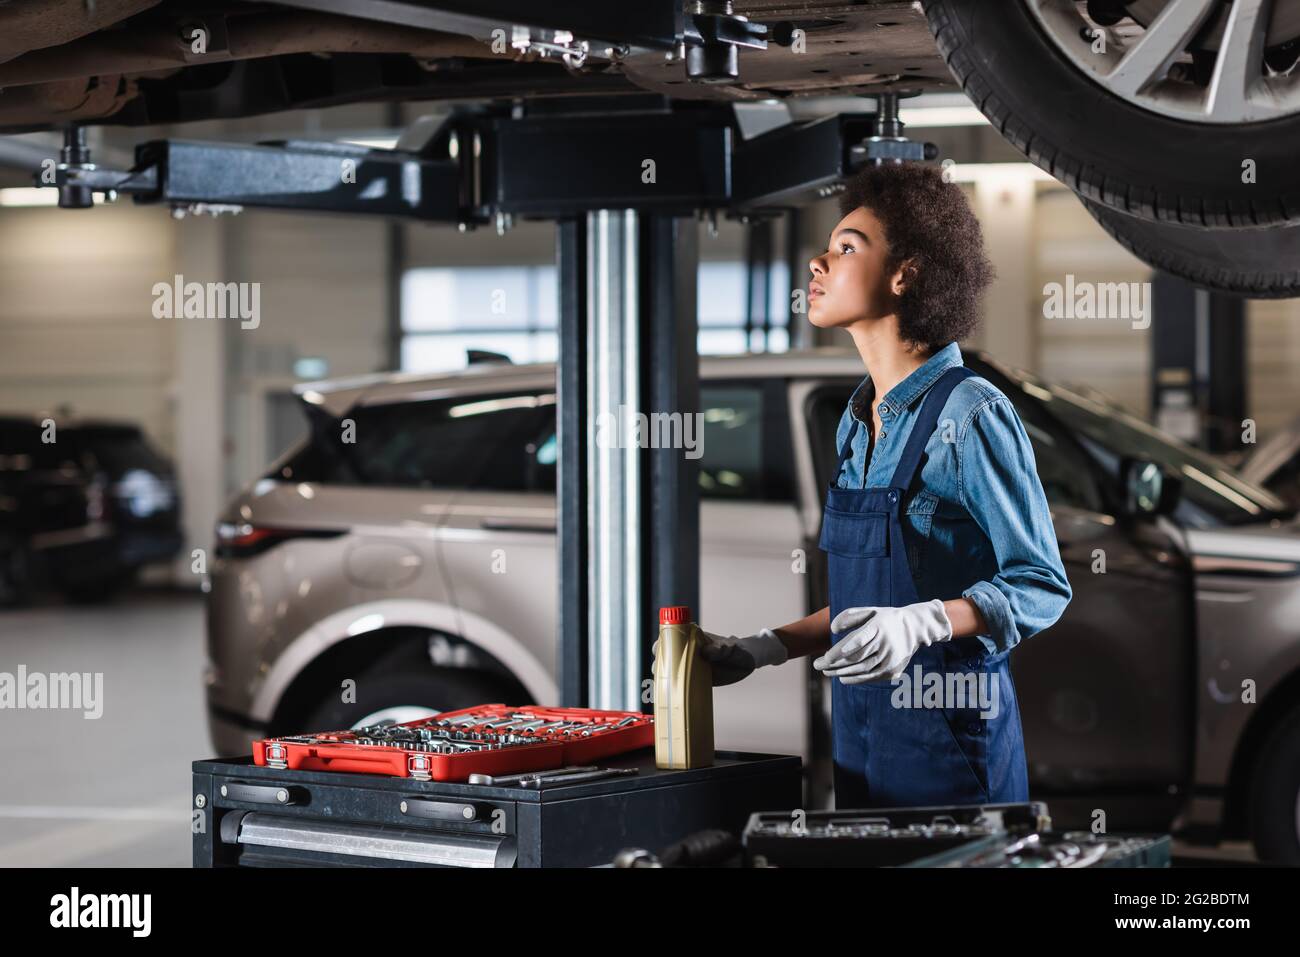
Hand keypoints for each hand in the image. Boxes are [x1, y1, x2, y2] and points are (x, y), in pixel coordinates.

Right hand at [653, 627, 787, 686]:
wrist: (745, 662)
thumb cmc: (736, 650)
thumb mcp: (729, 648)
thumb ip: (720, 649)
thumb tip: (706, 652)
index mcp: (689, 637)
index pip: (668, 638)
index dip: (660, 645)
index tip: (659, 652)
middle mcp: (685, 651)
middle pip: (663, 656)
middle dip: (659, 665)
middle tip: (663, 673)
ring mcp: (687, 666)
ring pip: (668, 671)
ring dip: (664, 679)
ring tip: (666, 687)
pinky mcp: (692, 680)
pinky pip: (678, 683)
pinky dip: (672, 690)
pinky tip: (671, 697)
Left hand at [813, 599, 952, 684]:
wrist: (915, 628)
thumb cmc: (885, 619)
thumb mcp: (870, 611)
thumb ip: (849, 616)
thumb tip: (833, 629)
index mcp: (878, 627)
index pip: (857, 641)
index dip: (841, 651)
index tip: (826, 657)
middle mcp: (885, 643)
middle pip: (856, 657)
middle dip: (835, 664)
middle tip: (818, 665)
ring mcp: (890, 658)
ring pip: (862, 669)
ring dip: (841, 672)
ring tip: (826, 671)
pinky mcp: (893, 670)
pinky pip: (870, 677)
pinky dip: (855, 679)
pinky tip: (841, 677)